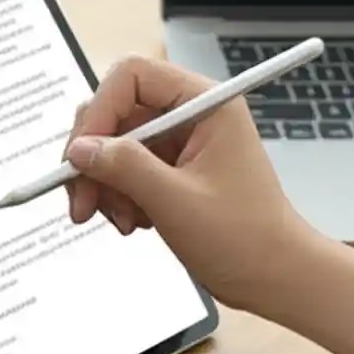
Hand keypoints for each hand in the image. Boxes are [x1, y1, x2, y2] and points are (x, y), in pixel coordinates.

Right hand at [62, 56, 327, 312]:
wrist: (274, 277)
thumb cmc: (246, 238)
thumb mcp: (176, 202)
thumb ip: (125, 168)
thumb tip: (80, 149)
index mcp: (206, 103)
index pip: (132, 77)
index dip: (99, 111)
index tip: (80, 156)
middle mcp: (191, 115)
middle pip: (117, 112)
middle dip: (94, 158)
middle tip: (82, 201)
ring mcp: (180, 143)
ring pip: (115, 145)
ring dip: (105, 184)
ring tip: (121, 221)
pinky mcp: (172, 170)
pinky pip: (125, 171)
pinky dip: (118, 197)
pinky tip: (134, 223)